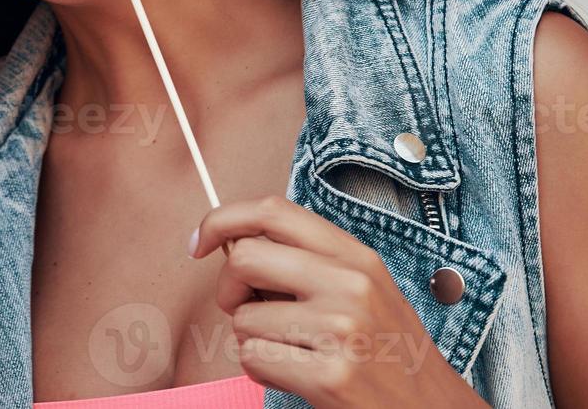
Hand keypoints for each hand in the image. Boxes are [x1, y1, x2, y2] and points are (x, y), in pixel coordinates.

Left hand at [190, 196, 486, 408]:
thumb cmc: (387, 353)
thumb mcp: (362, 290)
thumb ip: (307, 263)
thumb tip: (231, 246)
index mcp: (356, 256)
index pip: (272, 211)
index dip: (223, 219)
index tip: (199, 241)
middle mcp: (350, 284)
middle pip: (245, 258)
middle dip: (230, 289)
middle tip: (249, 311)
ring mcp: (341, 329)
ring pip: (243, 318)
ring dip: (253, 340)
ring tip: (293, 353)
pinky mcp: (330, 375)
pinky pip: (253, 358)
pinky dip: (262, 371)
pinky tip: (297, 376)